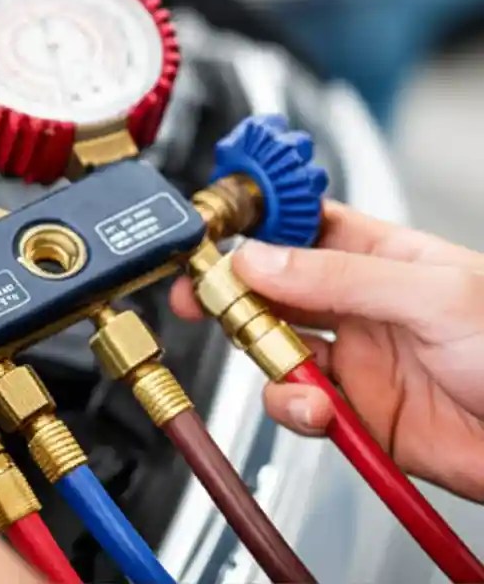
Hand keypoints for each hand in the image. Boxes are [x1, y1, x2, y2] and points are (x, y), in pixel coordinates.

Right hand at [171, 201, 483, 501]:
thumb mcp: (433, 297)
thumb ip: (339, 278)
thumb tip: (259, 259)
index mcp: (383, 257)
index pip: (305, 224)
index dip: (258, 221)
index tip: (216, 226)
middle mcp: (360, 304)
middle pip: (272, 286)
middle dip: (233, 290)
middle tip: (202, 296)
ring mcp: (354, 359)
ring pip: (273, 348)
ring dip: (266, 358)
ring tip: (285, 366)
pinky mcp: (351, 413)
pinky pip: (295, 404)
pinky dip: (293, 408)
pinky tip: (316, 408)